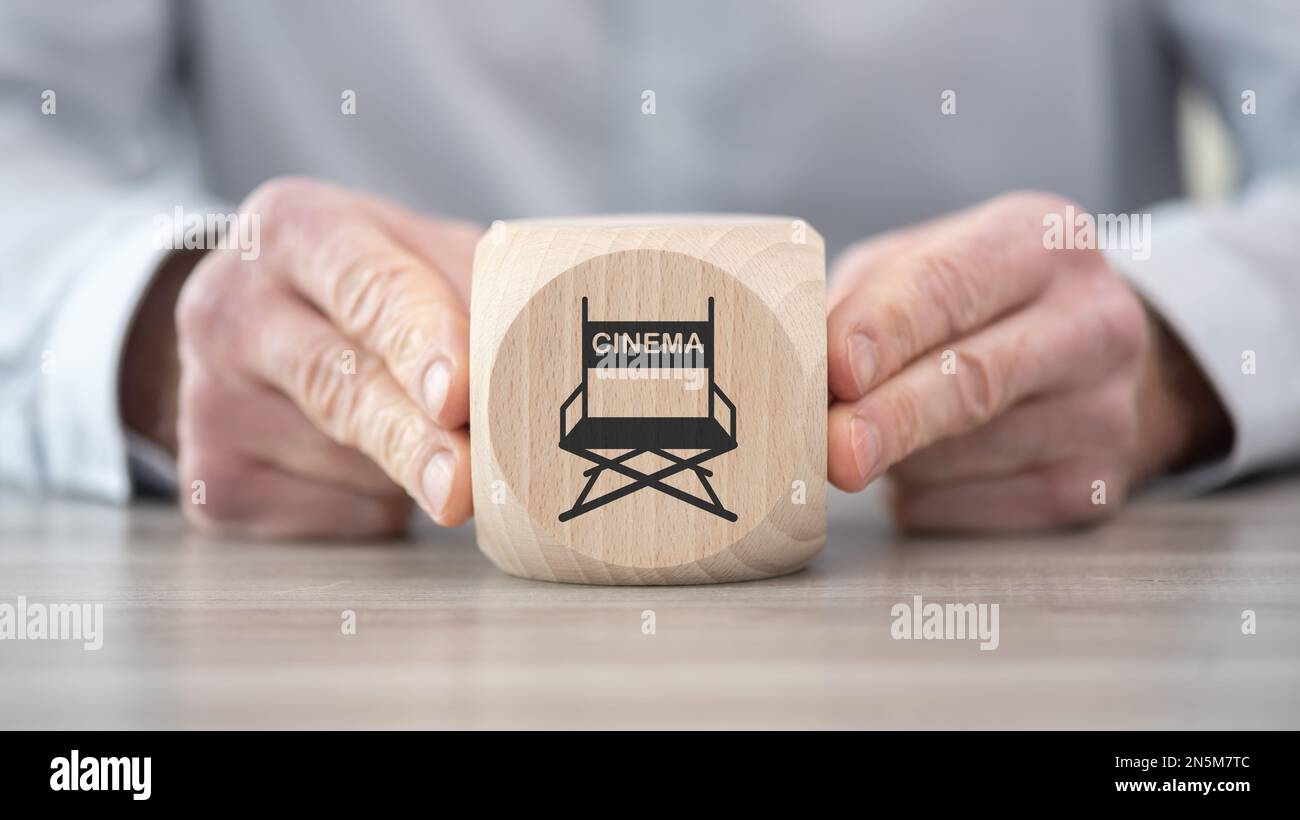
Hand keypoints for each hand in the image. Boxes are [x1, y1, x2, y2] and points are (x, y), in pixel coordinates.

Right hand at [168, 177, 479, 536]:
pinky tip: (380, 473)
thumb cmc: (370, 288)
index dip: (418, 341)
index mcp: (294, 230)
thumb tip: (545, 370)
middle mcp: (229, 308)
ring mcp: (207, 400)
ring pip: (339, 460)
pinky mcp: (212, 478)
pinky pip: (324, 514)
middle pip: (337, 385)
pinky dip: (379, 507)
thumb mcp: (423, 257)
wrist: (255, 328)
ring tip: (434, 442)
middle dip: (412, 437)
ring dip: (411, 473)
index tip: (457, 393)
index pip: (365, 287)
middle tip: (467, 481)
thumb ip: (479, 296)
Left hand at [827, 192, 1230, 531]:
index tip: (838, 370)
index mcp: (1039, 241)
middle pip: (974, 380)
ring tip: (876, 433)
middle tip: (831, 449)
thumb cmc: (978, 304)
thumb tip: (793, 372)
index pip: (950, 286)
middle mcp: (1090, 321)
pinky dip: (923, 495)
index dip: (886, 330)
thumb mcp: (919, 265)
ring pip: (965, 453)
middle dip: (892, 418)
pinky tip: (924, 468)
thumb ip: (856, 305)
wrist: (1093, 360)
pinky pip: (973, 507)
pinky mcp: (1091, 487)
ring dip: (896, 458)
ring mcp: (1104, 411)